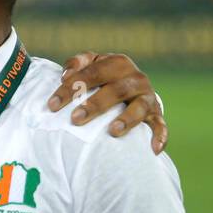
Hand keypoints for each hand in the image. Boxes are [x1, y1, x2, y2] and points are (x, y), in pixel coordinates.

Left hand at [46, 51, 167, 153]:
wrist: (131, 85)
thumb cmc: (102, 77)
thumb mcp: (90, 65)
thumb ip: (76, 64)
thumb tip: (65, 75)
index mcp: (116, 63)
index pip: (91, 73)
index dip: (71, 88)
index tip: (52, 105)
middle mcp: (135, 78)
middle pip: (115, 90)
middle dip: (95, 105)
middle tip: (75, 118)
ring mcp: (147, 96)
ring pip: (140, 107)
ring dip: (127, 119)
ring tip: (112, 131)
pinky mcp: (156, 114)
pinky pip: (160, 125)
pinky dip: (160, 136)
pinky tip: (153, 149)